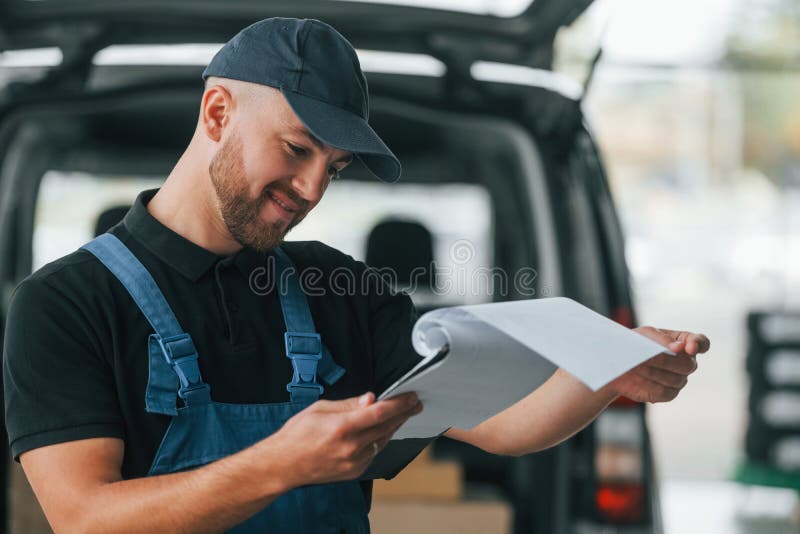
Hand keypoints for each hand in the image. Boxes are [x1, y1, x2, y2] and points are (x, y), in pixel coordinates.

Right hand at [269, 391, 421, 486]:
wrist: (284, 465)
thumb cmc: (297, 435)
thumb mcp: (319, 409)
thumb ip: (348, 404)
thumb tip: (370, 399)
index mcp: (342, 427)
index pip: (380, 412)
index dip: (399, 403)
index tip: (411, 397)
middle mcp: (351, 446)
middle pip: (387, 426)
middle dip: (403, 413)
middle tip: (415, 404)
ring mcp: (354, 461)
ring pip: (383, 440)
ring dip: (394, 426)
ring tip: (403, 415)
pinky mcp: (354, 471)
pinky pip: (374, 453)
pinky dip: (380, 440)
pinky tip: (383, 431)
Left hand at [605, 326, 710, 402]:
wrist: (617, 363)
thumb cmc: (635, 343)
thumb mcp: (645, 334)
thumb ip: (663, 339)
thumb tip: (679, 348)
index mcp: (685, 342)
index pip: (702, 343)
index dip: (698, 345)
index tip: (689, 347)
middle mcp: (686, 362)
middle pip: (688, 365)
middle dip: (667, 361)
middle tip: (647, 357)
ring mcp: (679, 379)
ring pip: (676, 379)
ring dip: (655, 372)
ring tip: (636, 366)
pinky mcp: (668, 394)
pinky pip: (665, 392)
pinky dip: (651, 384)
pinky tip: (638, 378)